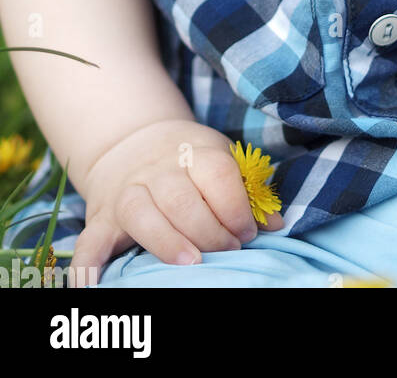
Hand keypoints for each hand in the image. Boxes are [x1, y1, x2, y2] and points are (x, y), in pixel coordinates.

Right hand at [69, 119, 283, 285]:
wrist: (133, 141)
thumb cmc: (189, 162)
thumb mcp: (220, 161)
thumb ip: (247, 192)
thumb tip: (277, 224)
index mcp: (194, 151)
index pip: (216, 173)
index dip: (235, 206)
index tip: (248, 233)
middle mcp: (157, 169)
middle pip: (181, 197)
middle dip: (208, 230)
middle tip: (228, 251)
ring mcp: (126, 191)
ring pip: (140, 212)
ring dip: (166, 240)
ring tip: (190, 264)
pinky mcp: (100, 216)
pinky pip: (89, 239)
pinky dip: (87, 263)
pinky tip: (92, 286)